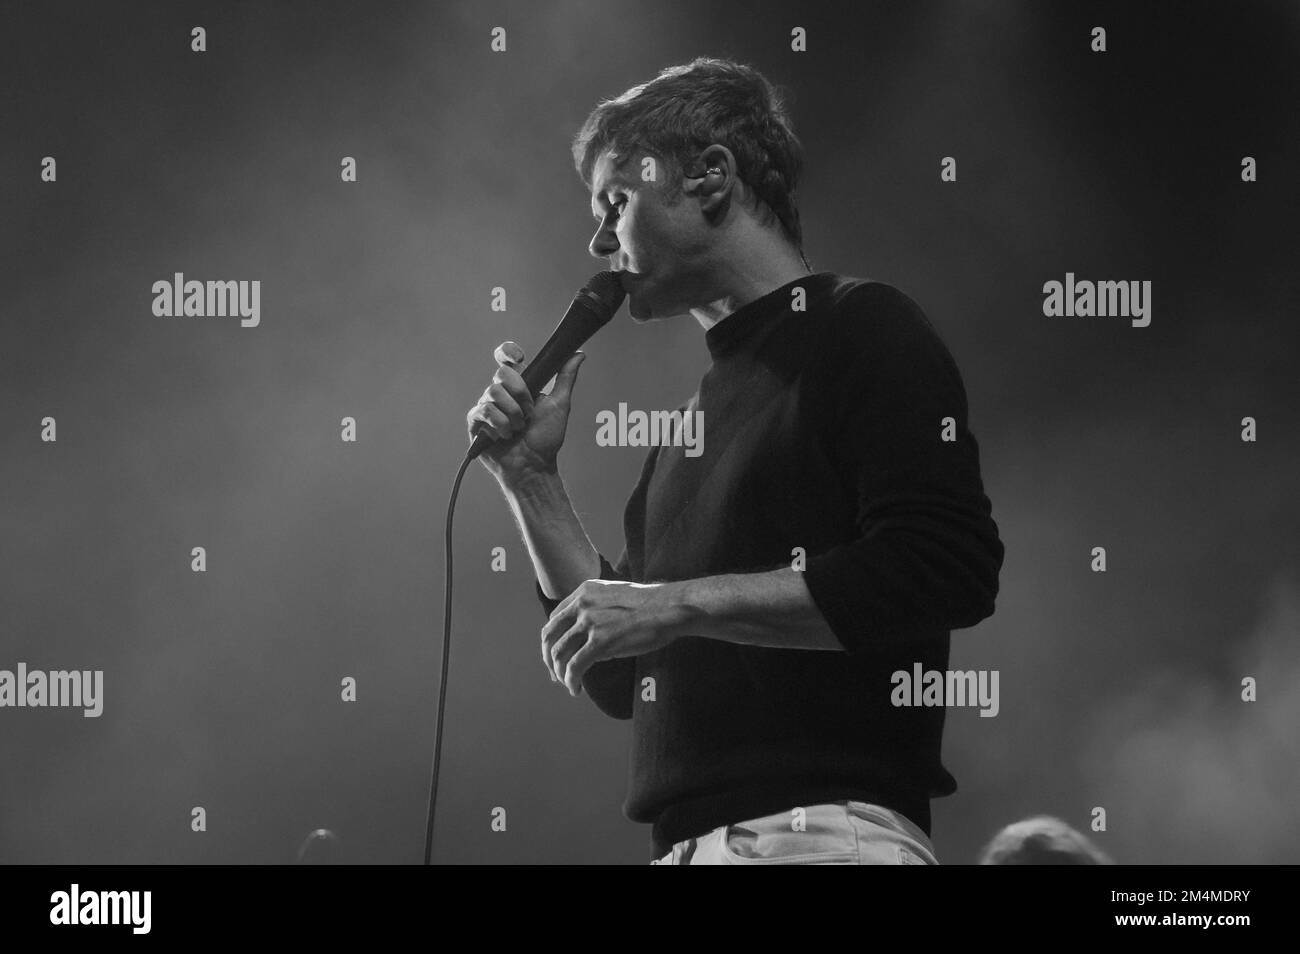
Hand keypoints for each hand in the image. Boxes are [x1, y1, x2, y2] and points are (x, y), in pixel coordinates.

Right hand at [465, 342, 585, 482]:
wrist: (534, 466)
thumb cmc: (546, 439)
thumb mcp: (559, 404)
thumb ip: (566, 377)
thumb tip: (578, 354)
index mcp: (518, 386)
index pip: (507, 358)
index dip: (508, 352)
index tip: (519, 357)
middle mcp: (501, 393)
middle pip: (501, 373)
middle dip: (520, 393)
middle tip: (529, 412)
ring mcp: (487, 407)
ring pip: (493, 393)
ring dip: (513, 414)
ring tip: (519, 429)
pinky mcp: (475, 422)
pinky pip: (484, 411)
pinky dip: (500, 425)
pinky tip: (505, 436)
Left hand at [541, 579, 691, 694]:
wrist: (671, 607)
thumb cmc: (653, 605)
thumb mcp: (617, 597)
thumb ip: (598, 611)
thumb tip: (589, 641)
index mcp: (584, 591)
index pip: (555, 618)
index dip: (552, 640)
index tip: (555, 655)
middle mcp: (582, 605)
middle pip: (550, 636)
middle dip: (549, 659)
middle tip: (555, 675)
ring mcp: (590, 622)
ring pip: (559, 654)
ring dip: (560, 674)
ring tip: (568, 685)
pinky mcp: (600, 642)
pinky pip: (574, 666)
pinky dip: (571, 681)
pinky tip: (575, 690)